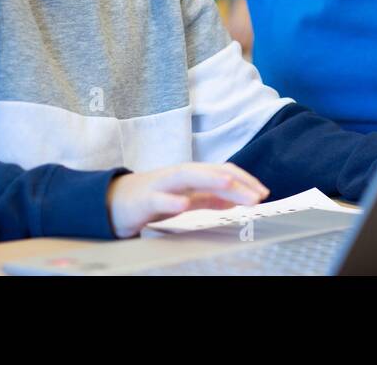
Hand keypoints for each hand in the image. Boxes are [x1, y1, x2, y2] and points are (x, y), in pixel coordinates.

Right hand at [107, 162, 267, 238]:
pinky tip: (184, 206)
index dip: (244, 180)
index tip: (263, 193)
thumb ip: (210, 198)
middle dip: (235, 182)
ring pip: (186, 176)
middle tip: (257, 196)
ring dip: (209, 179)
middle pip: (210, 171)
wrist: (113, 202)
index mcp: (191, 175)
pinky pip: (158, 199)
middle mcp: (179, 175)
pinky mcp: (143, 199)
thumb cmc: (153, 198)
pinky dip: (172, 201)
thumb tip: (236, 199)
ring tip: (229, 185)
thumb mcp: (187, 197)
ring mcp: (161, 184)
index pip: (223, 171)